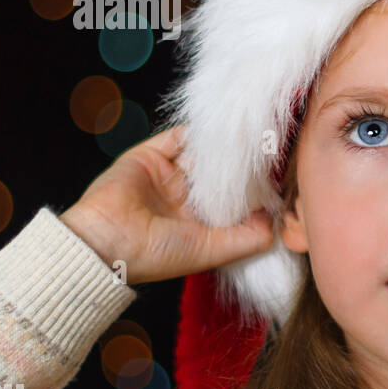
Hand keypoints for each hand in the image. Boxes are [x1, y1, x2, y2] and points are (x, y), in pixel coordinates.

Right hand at [60, 125, 274, 285]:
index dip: (255, 193)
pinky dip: (201, 134)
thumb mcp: (212, 250)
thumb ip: (248, 238)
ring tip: (249, 142)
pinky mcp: (151, 155)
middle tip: (272, 154)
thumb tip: (275, 221)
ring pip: (204, 154)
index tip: (280, 183)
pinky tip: (221, 136)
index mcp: (197, 223)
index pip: (233, 202)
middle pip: (222, 175)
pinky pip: (180, 137)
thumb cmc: (158, 254)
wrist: (107, 241)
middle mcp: (184, 199)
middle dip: (244, 168)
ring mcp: (168, 176)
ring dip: (225, 150)